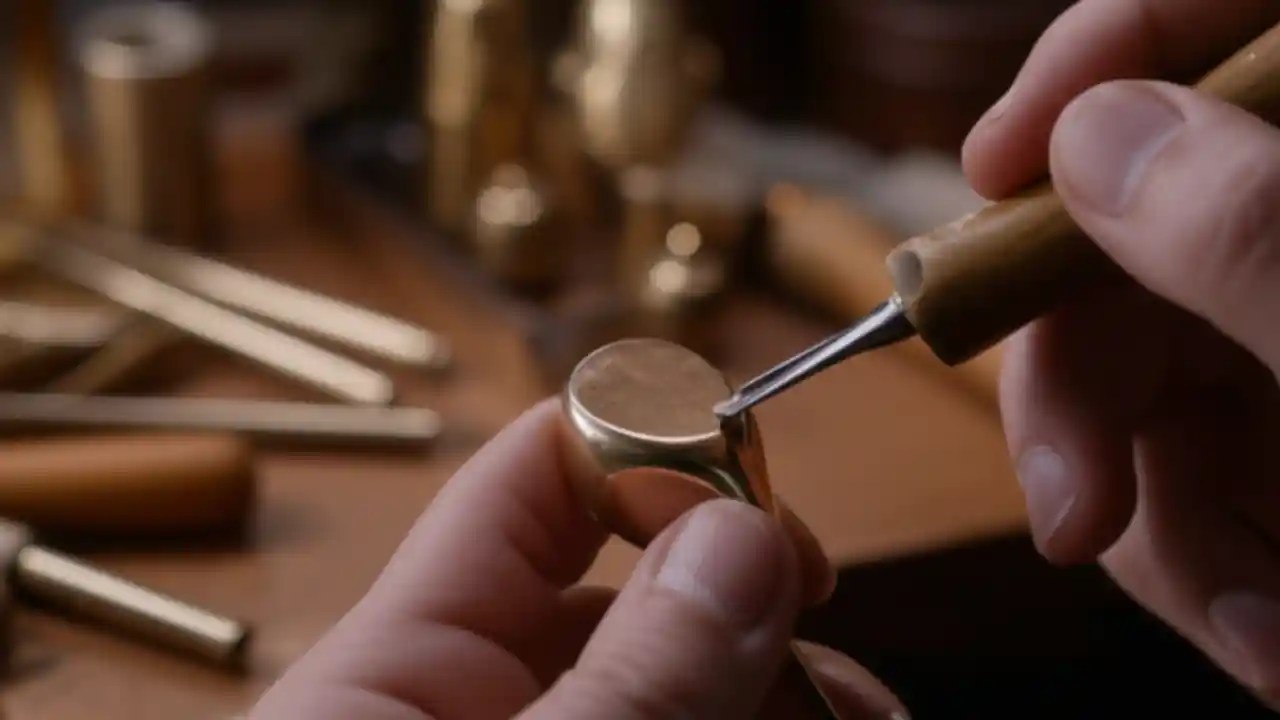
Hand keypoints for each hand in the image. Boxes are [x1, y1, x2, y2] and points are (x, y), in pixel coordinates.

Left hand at [248, 401, 905, 718]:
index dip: (655, 453)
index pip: (531, 482)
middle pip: (637, 598)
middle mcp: (469, 706)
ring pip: (684, 685)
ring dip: (793, 691)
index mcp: (399, 670)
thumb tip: (746, 531)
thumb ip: (635, 677)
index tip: (774, 501)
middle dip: (760, 610)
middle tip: (850, 673)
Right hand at [964, 0, 1279, 705]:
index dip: (1094, 65)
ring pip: (1147, 370)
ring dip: (1165, 521)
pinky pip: (1192, 465)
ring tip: (1265, 642)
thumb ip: (1272, 239)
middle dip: (1087, 386)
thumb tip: (1096, 137)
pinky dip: (1210, 563)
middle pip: (1143, 230)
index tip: (995, 166)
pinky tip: (1277, 643)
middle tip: (1075, 510)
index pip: (1222, 10)